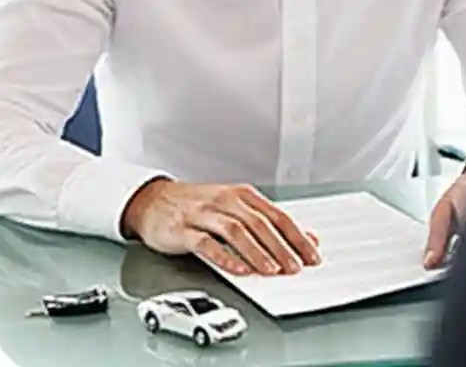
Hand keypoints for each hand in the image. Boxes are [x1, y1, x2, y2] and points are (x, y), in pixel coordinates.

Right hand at [121, 179, 320, 276]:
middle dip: (281, 248)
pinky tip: (238, 270)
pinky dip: (225, 257)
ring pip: (236, 232)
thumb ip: (266, 221)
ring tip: (271, 270)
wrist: (153, 200)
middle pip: (260, 224)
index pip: (277, 216)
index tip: (312, 255)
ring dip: (257, 252)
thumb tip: (303, 237)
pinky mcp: (183, 229)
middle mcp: (225, 201)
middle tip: (295, 267)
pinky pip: (206, 244)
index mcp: (242, 195)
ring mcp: (203, 214)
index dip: (297, 236)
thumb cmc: (198, 205)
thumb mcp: (235, 207)